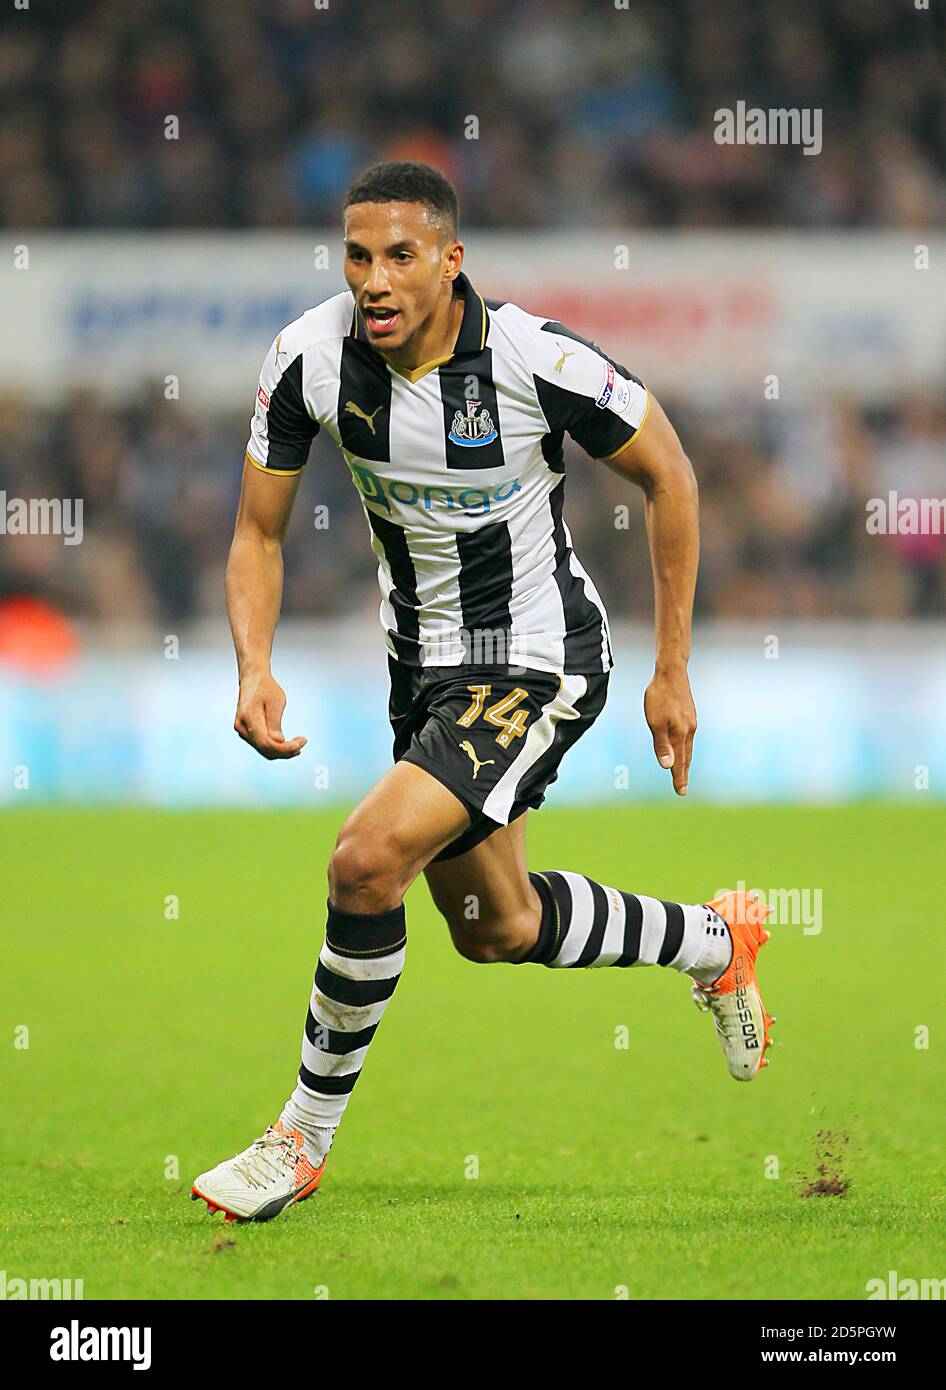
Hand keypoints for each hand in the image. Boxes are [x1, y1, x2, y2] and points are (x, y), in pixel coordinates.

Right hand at [234, 671, 306, 759]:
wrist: (252, 679)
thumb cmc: (265, 687)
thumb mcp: (275, 701)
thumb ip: (275, 723)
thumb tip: (279, 741)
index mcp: (249, 718)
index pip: (266, 743)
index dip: (285, 749)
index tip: (301, 742)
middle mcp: (242, 727)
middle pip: (265, 749)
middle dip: (286, 751)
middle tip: (303, 743)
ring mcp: (242, 731)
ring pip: (263, 750)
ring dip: (282, 751)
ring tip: (298, 745)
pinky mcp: (246, 731)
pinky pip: (261, 745)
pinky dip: (275, 747)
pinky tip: (288, 744)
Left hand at [644, 664, 695, 795]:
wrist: (672, 672)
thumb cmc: (659, 696)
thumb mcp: (655, 721)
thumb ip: (661, 745)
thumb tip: (667, 766)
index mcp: (679, 734)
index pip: (679, 762)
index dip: (679, 778)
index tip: (681, 792)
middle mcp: (688, 730)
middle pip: (686, 757)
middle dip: (683, 773)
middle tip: (682, 788)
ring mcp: (690, 722)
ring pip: (688, 747)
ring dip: (685, 761)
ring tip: (682, 771)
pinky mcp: (689, 715)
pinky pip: (688, 737)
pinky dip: (685, 748)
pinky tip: (682, 747)